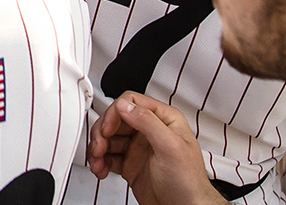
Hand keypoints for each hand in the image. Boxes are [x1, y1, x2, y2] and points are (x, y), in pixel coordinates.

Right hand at [88, 92, 228, 204]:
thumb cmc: (188, 181)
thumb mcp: (170, 147)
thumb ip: (148, 122)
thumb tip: (125, 105)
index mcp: (163, 120)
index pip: (133, 103)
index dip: (116, 113)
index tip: (108, 129)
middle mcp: (150, 131)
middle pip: (116, 120)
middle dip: (103, 133)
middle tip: (98, 147)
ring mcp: (139, 148)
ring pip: (109, 139)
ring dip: (99, 149)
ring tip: (97, 162)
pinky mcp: (130, 165)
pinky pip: (109, 157)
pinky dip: (101, 162)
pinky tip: (101, 169)